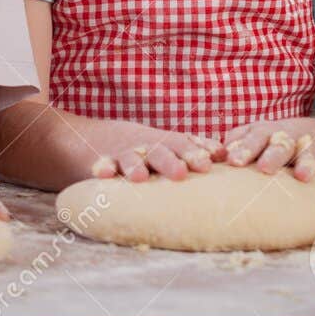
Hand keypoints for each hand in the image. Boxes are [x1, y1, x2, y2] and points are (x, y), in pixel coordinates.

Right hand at [89, 128, 222, 182]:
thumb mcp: (164, 142)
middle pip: (159, 151)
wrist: (90, 137)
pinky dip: (102, 167)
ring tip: (140, 177)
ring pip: (130, 158)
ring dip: (135, 166)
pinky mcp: (102, 161)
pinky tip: (103, 174)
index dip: (194, 153)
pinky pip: (102, 164)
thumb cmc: (138, 145)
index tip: (208, 164)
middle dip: (170, 161)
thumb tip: (224, 153)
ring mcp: (123, 153)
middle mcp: (145, 146)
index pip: (182, 145)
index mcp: (164, 143)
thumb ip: (192, 146)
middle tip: (180, 173)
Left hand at [221, 121, 314, 191]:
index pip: (252, 137)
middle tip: (264, 169)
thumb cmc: (273, 140)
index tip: (232, 161)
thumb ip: (236, 143)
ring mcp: (309, 145)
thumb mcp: (255, 135)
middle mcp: (287, 137)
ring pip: (309, 152)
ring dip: (306, 163)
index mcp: (264, 132)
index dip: (243, 148)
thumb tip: (213, 155)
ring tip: (302, 177)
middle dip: (273, 156)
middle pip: (280, 144)